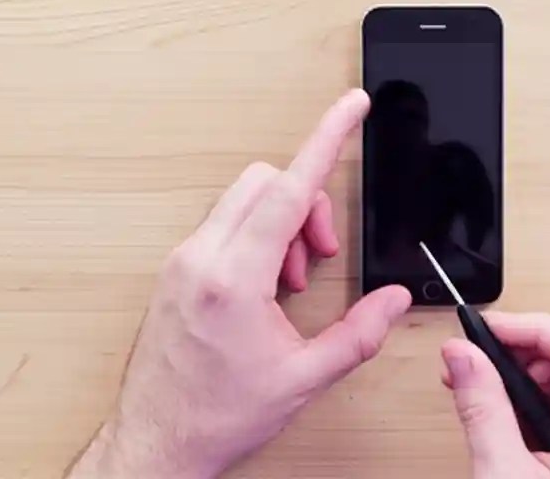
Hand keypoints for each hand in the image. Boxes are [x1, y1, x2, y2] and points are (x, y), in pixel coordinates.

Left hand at [68, 89, 412, 478]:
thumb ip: (358, 334)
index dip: (327, 139)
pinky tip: (266, 288)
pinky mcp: (174, 271)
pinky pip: (222, 226)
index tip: (351, 106)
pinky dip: (254, 239)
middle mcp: (200, 259)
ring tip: (291, 282)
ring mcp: (182, 262)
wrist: (156, 442)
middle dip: (305, 203)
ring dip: (280, 224)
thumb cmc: (214, 416)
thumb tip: (393, 299)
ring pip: (243, 200)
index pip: (289, 188)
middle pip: (266, 183)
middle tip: (318, 255)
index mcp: (233, 279)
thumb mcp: (302, 379)